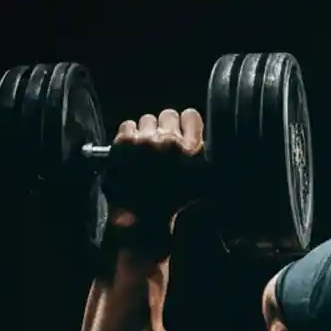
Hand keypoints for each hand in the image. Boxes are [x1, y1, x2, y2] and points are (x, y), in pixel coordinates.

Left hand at [103, 108, 204, 232]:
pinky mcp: (124, 143)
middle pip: (168, 114)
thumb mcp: (202, 184)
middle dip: (165, 127)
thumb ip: (206, 160)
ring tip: (147, 148)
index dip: (185, 122)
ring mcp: (146, 141)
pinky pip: (128, 125)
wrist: (142, 216)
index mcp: (192, 150)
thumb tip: (205, 142)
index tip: (181, 131)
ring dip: (148, 131)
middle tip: (162, 143)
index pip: (191, 115)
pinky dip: (130, 135)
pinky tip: (133, 150)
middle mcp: (170, 142)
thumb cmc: (172, 202)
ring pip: (147, 119)